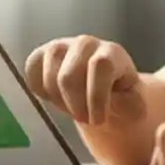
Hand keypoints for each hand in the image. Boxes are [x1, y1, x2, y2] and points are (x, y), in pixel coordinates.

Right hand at [24, 36, 145, 126]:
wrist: (105, 93)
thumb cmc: (121, 99)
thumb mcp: (132, 106)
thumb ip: (128, 104)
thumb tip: (115, 102)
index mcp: (113, 53)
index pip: (100, 66)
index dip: (96, 97)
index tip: (98, 120)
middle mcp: (86, 43)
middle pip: (68, 76)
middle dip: (74, 105)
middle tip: (84, 119)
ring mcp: (62, 46)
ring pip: (49, 76)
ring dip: (59, 101)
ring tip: (73, 108)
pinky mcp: (42, 54)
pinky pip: (32, 72)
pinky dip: (40, 92)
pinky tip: (56, 98)